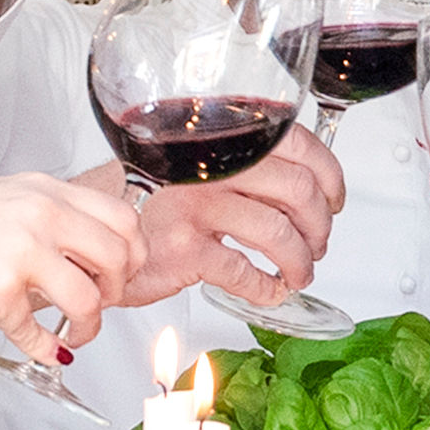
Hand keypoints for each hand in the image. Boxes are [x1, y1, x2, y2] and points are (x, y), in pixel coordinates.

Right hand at [0, 170, 132, 355]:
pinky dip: (47, 348)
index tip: (123, 274)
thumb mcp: (3, 201)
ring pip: (88, 299)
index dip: (133, 253)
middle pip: (116, 258)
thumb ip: (47, 218)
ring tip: (76, 335)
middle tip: (102, 305)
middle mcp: (39, 215)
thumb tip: (90, 255)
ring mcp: (20, 252)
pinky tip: (44, 350)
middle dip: (118, 292)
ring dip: (89, 327)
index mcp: (44, 191)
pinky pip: (38, 332)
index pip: (121, 218)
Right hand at [112, 125, 340, 310]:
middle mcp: (211, 165)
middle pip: (298, 191)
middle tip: (317, 244)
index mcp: (221, 139)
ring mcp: (197, 206)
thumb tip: (303, 186)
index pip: (299, 145)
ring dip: (300, 261)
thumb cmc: (149, 199)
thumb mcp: (200, 166)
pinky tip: (266, 290)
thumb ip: (247, 166)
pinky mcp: (185, 249)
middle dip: (319, 226)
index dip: (329, 177)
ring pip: (278, 234)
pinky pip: (243, 272)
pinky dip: (265, 287)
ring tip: (297, 273)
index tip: (334, 200)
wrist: (95, 226)